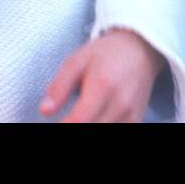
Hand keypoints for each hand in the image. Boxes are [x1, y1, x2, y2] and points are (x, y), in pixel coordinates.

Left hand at [40, 28, 165, 122]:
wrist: (139, 50)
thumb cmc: (105, 54)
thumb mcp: (76, 61)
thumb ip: (59, 86)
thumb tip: (44, 110)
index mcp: (102, 86)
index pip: (80, 119)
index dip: (64, 126)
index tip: (54, 123)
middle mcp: (120, 104)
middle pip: (92, 129)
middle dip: (74, 127)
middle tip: (65, 118)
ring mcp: (131, 114)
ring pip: (105, 133)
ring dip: (88, 127)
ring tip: (77, 117)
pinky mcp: (136, 120)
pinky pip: (117, 132)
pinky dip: (101, 127)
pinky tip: (94, 118)